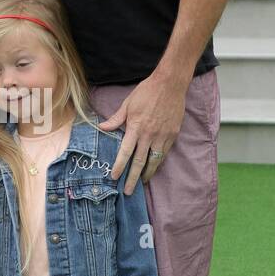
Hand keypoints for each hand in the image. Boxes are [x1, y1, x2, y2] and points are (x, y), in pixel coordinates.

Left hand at [97, 71, 187, 192]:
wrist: (170, 84)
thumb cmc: (147, 91)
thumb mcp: (128, 103)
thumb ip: (116, 119)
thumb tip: (102, 128)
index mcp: (136, 127)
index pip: (125, 152)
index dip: (119, 166)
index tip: (114, 177)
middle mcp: (149, 135)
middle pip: (140, 162)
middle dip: (133, 178)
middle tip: (128, 192)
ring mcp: (163, 136)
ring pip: (154, 161)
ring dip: (147, 174)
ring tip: (141, 183)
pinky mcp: (173, 135)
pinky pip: (164, 153)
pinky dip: (158, 162)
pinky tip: (153, 167)